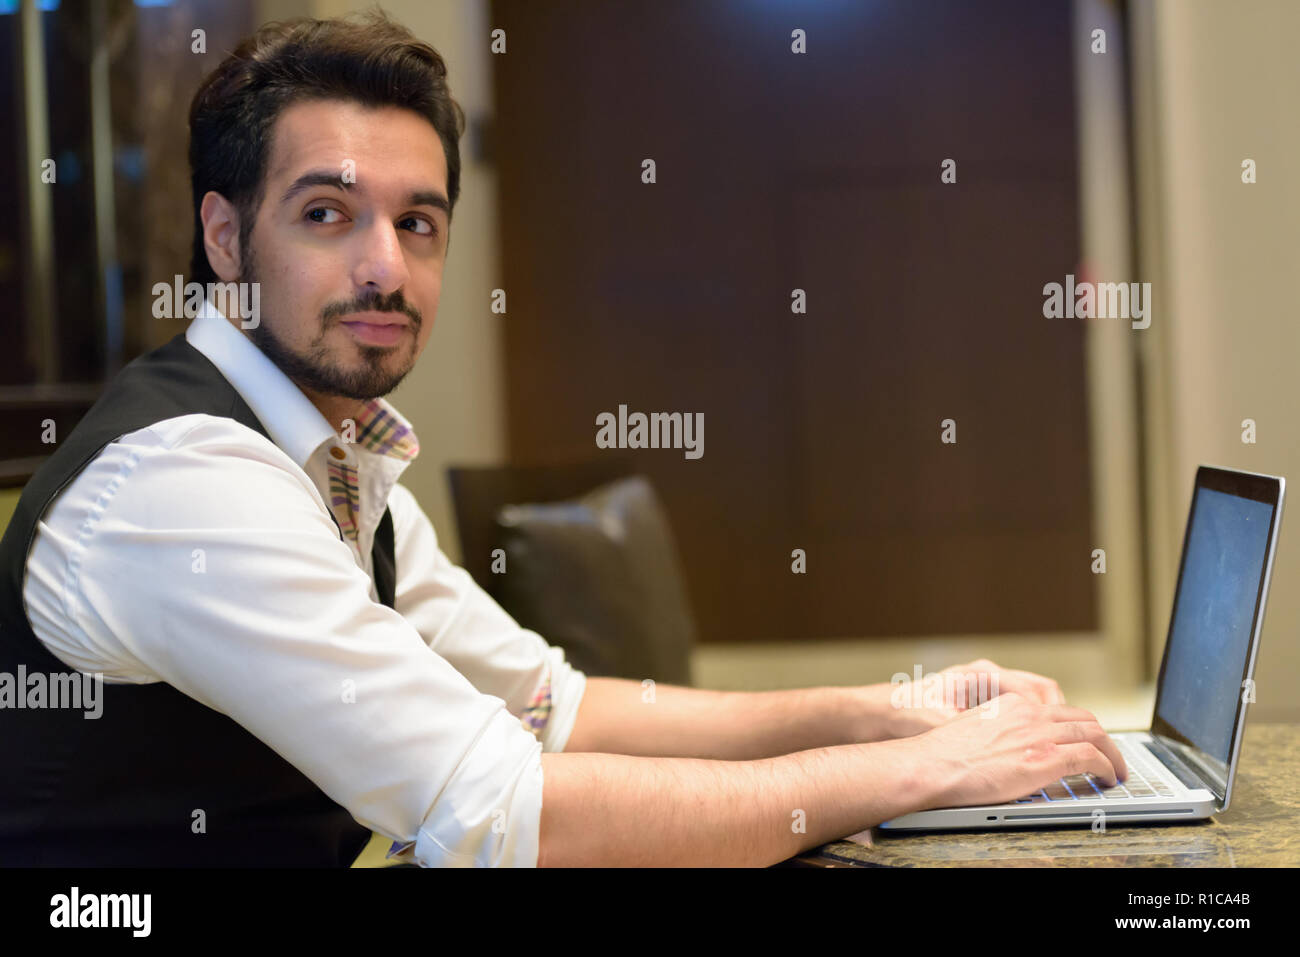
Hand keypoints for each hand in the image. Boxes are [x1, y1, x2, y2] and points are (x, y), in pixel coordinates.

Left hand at [872, 658, 1066, 738]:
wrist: (885, 712)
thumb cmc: (909, 714)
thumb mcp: (944, 724)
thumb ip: (978, 731)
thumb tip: (1008, 745)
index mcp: (980, 674)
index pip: (1035, 691)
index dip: (1056, 718)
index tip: (1072, 740)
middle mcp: (988, 674)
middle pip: (1044, 691)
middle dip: (1064, 718)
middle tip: (1079, 745)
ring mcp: (989, 685)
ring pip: (1038, 698)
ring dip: (1053, 721)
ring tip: (1062, 747)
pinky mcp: (987, 699)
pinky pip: (1024, 707)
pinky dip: (1037, 724)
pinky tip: (1038, 746)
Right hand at [908, 691, 1127, 808]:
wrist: (931, 765)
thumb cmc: (941, 757)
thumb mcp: (973, 730)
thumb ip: (999, 733)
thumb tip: (1009, 750)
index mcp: (1011, 705)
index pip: (1057, 709)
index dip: (1076, 726)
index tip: (1082, 740)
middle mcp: (1029, 714)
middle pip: (1083, 717)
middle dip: (1102, 736)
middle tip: (1109, 754)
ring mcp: (1039, 734)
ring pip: (1095, 734)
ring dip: (1112, 753)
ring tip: (1116, 769)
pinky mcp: (1045, 758)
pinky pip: (1091, 757)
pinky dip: (1107, 767)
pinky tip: (1108, 778)